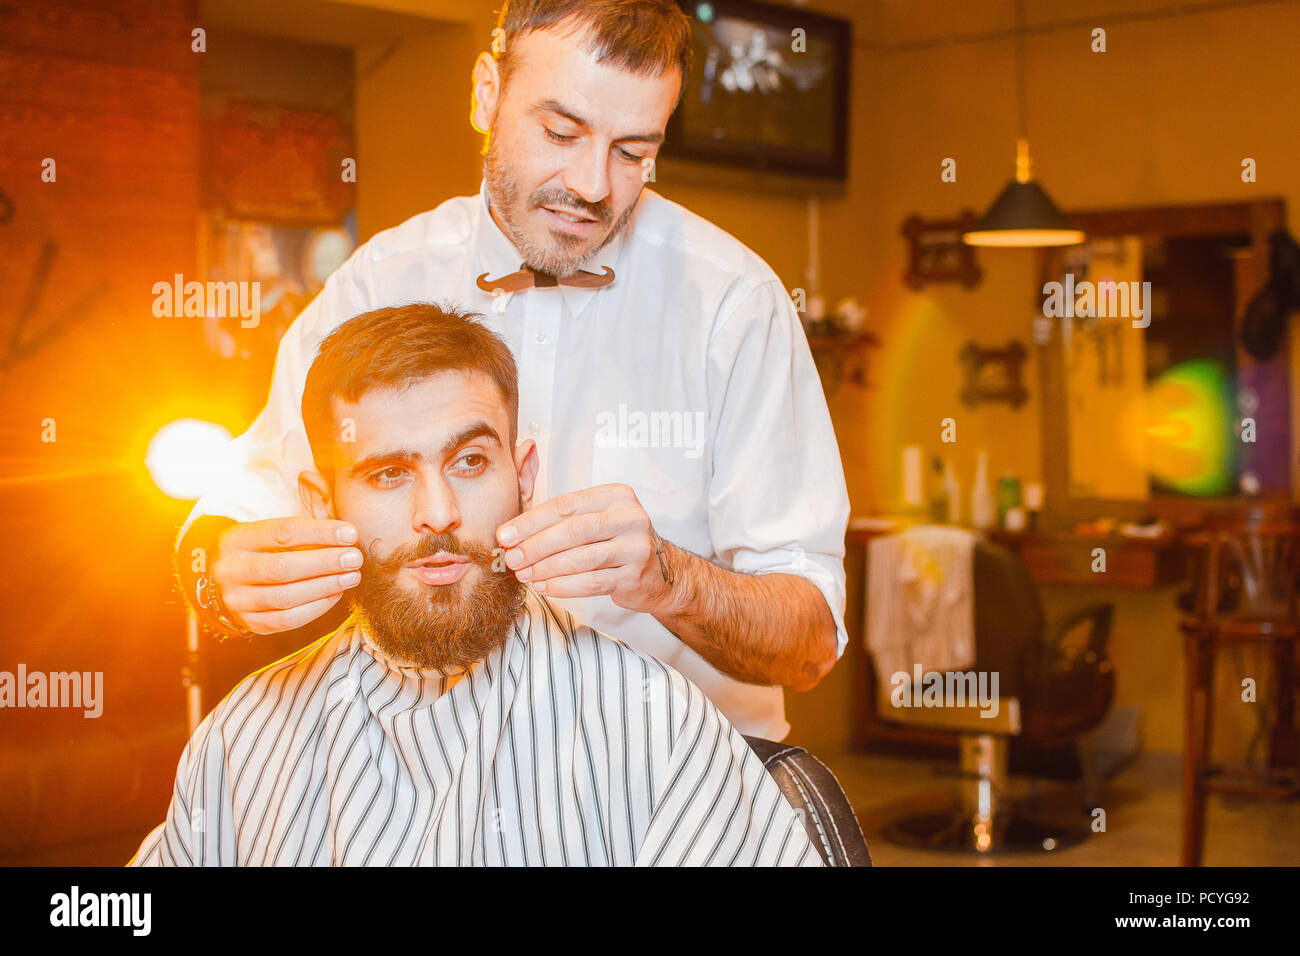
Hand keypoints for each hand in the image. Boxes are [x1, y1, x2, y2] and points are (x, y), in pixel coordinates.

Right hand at [213, 518, 362, 633]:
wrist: (226, 582)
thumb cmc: (262, 551)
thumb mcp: (270, 534)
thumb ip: (304, 533)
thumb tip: (347, 536)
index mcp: (238, 539)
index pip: (282, 532)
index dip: (320, 533)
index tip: (350, 534)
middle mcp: (231, 570)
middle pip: (282, 568)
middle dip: (324, 563)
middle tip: (355, 558)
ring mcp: (237, 600)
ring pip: (285, 597)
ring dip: (325, 587)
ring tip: (352, 577)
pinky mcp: (250, 622)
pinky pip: (286, 620)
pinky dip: (316, 608)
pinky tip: (336, 594)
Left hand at [497, 484, 676, 614]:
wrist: (661, 572)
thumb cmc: (615, 542)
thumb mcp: (595, 519)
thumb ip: (559, 519)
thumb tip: (511, 535)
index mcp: (615, 495)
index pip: (565, 505)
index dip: (530, 522)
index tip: (504, 535)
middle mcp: (629, 516)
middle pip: (572, 530)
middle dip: (536, 546)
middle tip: (512, 559)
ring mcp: (636, 546)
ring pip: (581, 558)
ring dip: (547, 569)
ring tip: (525, 576)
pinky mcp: (635, 575)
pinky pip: (592, 582)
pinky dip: (564, 586)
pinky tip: (545, 588)